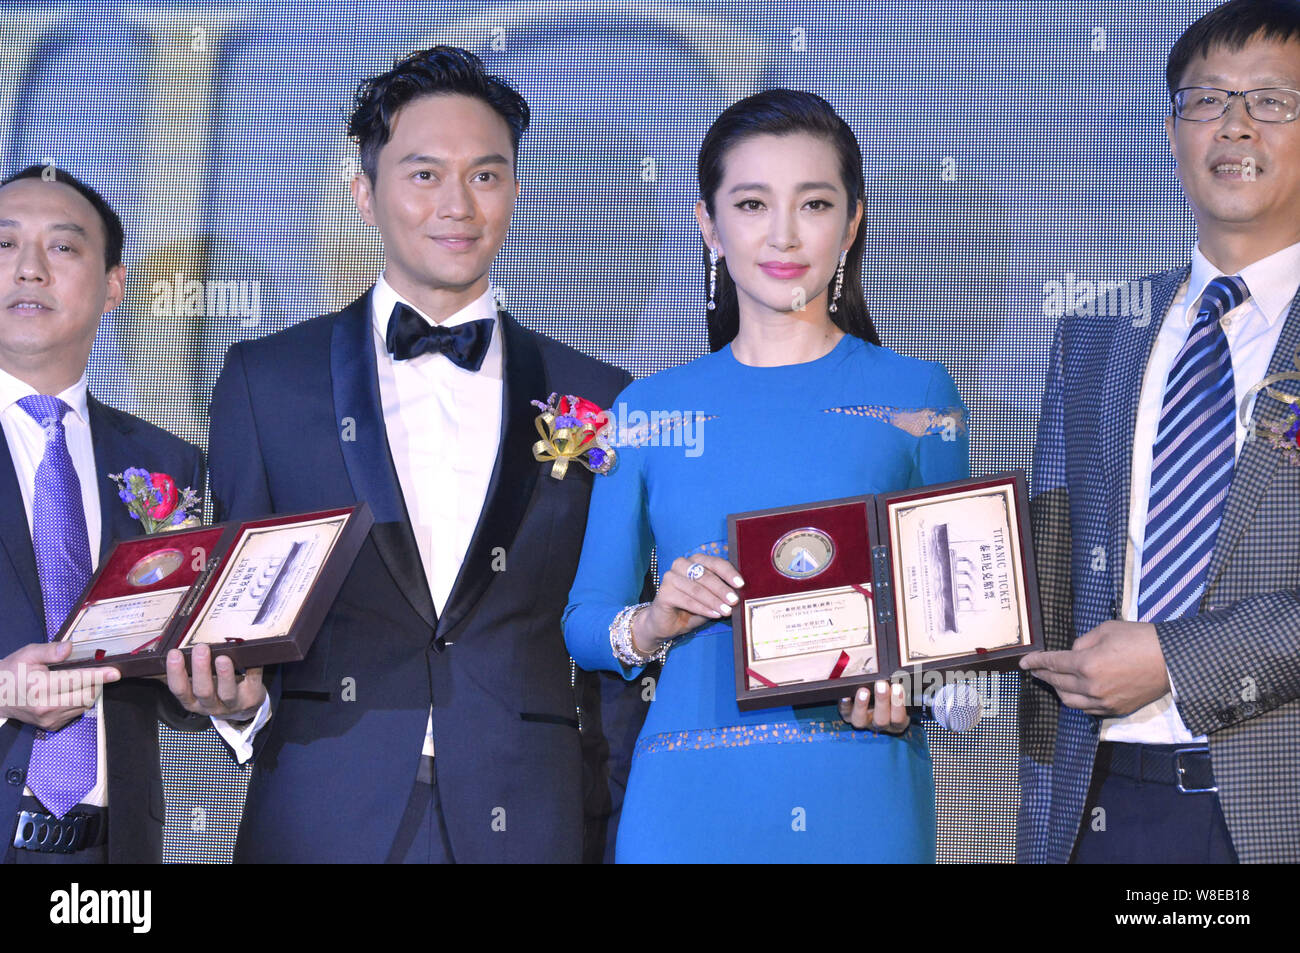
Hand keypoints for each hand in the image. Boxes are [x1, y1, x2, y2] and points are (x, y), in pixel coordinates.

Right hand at [0, 641, 118, 730]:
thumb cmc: (13, 672)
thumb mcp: (28, 654)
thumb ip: (50, 651)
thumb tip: (70, 647)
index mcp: (40, 686)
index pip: (77, 680)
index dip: (98, 675)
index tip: (115, 673)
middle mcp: (46, 706)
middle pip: (86, 695)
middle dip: (96, 683)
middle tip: (96, 672)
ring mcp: (49, 719)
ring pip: (84, 705)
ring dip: (89, 692)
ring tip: (79, 681)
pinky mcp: (52, 726)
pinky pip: (76, 712)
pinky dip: (79, 701)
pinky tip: (69, 692)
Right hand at [165, 644, 265, 720]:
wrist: (244, 706)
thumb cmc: (215, 689)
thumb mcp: (196, 686)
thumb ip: (183, 672)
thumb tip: (161, 654)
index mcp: (193, 701)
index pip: (179, 690)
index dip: (175, 673)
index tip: (174, 653)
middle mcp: (211, 705)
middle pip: (203, 691)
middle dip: (201, 670)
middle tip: (200, 648)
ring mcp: (233, 703)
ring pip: (227, 692)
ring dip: (224, 675)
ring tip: (222, 658)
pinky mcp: (252, 697)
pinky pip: (253, 682)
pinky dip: (253, 669)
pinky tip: (251, 656)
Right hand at [632, 554, 743, 654]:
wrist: (666, 623)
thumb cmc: (691, 609)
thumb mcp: (710, 599)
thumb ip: (722, 594)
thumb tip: (740, 595)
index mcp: (695, 561)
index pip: (715, 562)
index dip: (728, 573)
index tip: (741, 584)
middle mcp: (681, 564)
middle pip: (705, 574)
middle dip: (722, 589)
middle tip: (734, 600)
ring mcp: (670, 577)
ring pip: (697, 588)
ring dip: (714, 600)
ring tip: (727, 611)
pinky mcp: (663, 592)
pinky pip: (687, 600)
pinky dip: (702, 608)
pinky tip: (714, 614)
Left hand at [839, 680, 909, 733]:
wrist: (874, 701)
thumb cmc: (892, 696)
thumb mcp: (900, 694)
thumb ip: (902, 688)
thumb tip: (906, 675)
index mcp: (895, 721)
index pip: (899, 719)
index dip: (899, 706)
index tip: (898, 687)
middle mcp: (879, 724)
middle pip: (881, 720)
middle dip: (882, 701)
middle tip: (882, 685)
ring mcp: (863, 722)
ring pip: (860, 720)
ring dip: (862, 705)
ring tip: (864, 691)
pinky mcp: (848, 716)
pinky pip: (845, 713)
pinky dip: (844, 705)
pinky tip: (845, 696)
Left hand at [1020, 620, 1169, 716]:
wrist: (1171, 661)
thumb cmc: (1139, 639)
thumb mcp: (1105, 630)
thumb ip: (1082, 642)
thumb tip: (1073, 653)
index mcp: (1087, 664)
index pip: (1053, 663)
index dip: (1035, 662)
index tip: (1023, 662)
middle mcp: (1092, 687)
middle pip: (1058, 682)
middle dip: (1043, 675)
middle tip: (1034, 670)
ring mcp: (1104, 701)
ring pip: (1070, 701)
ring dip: (1058, 690)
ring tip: (1052, 680)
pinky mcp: (1115, 710)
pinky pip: (1087, 709)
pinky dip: (1077, 700)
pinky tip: (1073, 692)